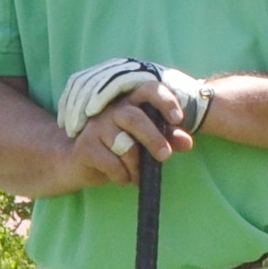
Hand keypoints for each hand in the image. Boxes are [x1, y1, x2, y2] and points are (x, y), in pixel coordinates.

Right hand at [62, 95, 188, 189]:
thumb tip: (187, 142)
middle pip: (134, 118)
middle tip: (165, 155)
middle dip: (153, 138)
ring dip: (137, 166)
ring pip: (124, 146)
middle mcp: (112, 110)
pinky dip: (122, 176)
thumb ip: (168, 138)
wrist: (80, 163)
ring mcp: (97, 127)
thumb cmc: (119, 149)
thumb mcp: (146, 142)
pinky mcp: (86, 146)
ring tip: (140, 176)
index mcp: (131, 103)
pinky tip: (124, 178)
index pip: (149, 90)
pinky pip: (111, 164)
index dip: (165, 101)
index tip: (178, 119)